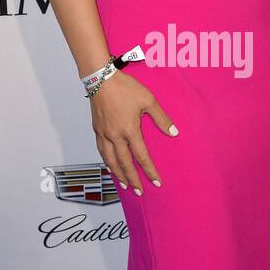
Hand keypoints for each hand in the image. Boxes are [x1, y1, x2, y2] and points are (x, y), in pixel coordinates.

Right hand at [90, 70, 177, 194]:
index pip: (141, 156)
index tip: (156, 182)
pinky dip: (106, 161)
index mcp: (129, 130)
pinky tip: (110, 165)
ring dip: (118, 174)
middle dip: (133, 179)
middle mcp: (115, 136)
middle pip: (124, 163)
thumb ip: (161, 118)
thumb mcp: (148, 100)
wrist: (100, 78)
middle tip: (139, 191)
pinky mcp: (96, 129)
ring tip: (124, 184)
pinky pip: (101, 151)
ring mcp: (103, 134)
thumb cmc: (125, 87)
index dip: (149, 171)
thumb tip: (173, 132)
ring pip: (110, 160)